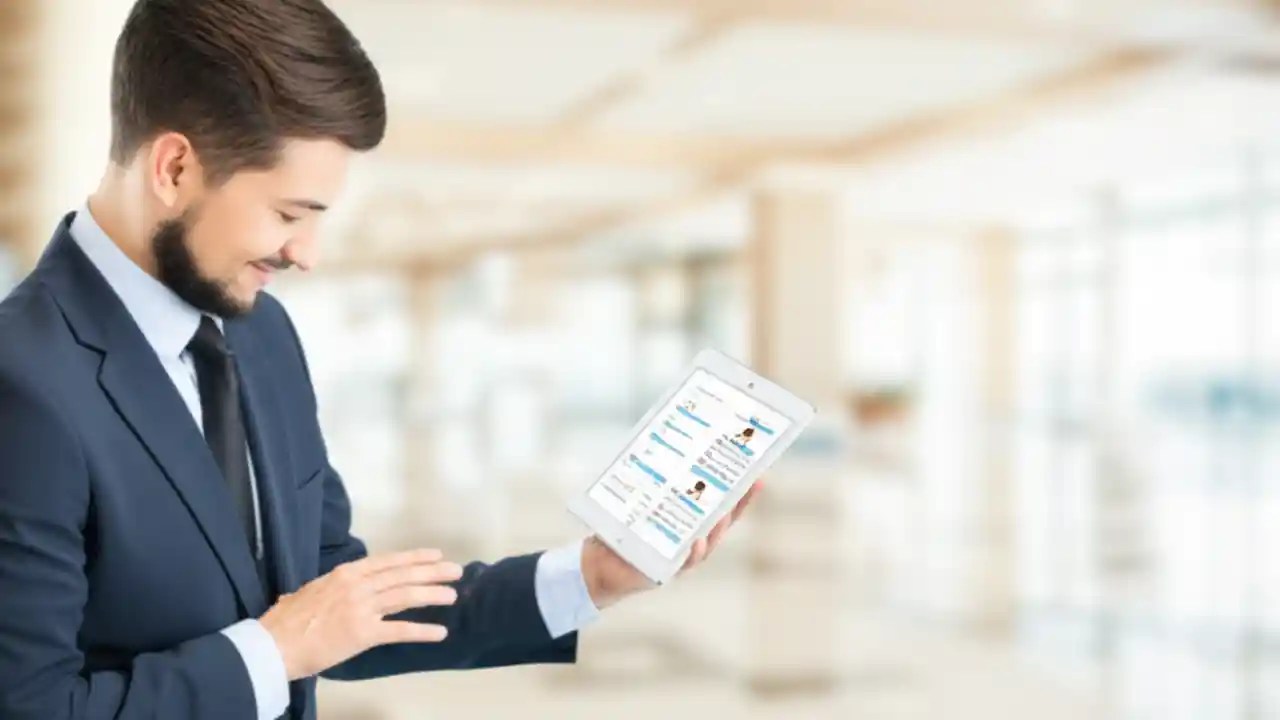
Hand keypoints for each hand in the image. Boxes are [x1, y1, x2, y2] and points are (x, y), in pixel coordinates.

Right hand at [260, 548, 463, 679]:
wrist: (273, 645)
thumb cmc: (284, 622)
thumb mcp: (307, 593)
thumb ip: (323, 588)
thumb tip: (319, 589)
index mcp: (344, 574)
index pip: (387, 561)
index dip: (414, 557)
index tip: (434, 555)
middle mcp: (357, 585)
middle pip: (402, 574)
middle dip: (432, 572)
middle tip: (456, 571)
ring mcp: (361, 607)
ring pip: (405, 596)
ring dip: (432, 594)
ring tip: (453, 595)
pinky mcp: (363, 633)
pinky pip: (399, 630)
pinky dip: (422, 631)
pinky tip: (439, 633)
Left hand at [582, 482, 762, 608]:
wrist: (598, 564)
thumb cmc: (621, 530)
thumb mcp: (639, 502)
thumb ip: (653, 483)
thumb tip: (661, 442)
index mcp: (688, 522)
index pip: (720, 506)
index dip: (741, 494)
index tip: (757, 475)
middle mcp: (690, 539)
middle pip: (721, 521)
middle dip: (738, 504)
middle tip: (751, 484)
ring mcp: (680, 556)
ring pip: (708, 541)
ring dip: (718, 527)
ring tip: (724, 512)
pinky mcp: (665, 571)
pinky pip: (684, 563)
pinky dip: (693, 553)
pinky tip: (698, 541)